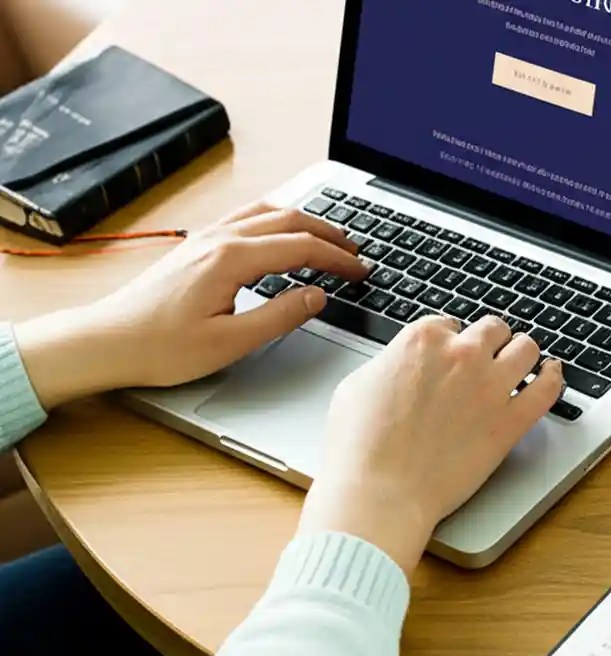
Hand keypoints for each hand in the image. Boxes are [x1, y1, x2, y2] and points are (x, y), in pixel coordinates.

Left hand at [14, 201, 367, 408]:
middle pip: (289, 219)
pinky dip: (277, 219)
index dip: (338, 258)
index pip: (301, 247)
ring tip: (329, 237)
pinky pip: (246, 217)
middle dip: (330, 233)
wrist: (107, 341)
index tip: (361, 271)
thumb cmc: (161, 347)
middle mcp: (219, 239)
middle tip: (357, 252)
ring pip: (267, 211)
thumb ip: (280, 316)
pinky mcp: (196, 245)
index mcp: (231, 260)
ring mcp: (205, 238)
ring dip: (304, 220)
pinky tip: (283, 234)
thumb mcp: (230, 342)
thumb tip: (317, 296)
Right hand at [296, 315, 565, 572]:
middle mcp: (462, 355)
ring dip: (522, 354)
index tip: (451, 355)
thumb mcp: (357, 385)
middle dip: (489, 341)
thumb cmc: (359, 447)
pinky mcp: (510, 422)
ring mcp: (491, 387)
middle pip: (492, 329)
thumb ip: (390, 364)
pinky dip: (554, 378)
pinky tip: (552, 374)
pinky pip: (548, 389)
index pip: (449, 324)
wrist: (379, 492)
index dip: (450, 341)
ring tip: (521, 364)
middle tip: (487, 358)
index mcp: (422, 340)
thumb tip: (401, 365)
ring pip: (526, 348)